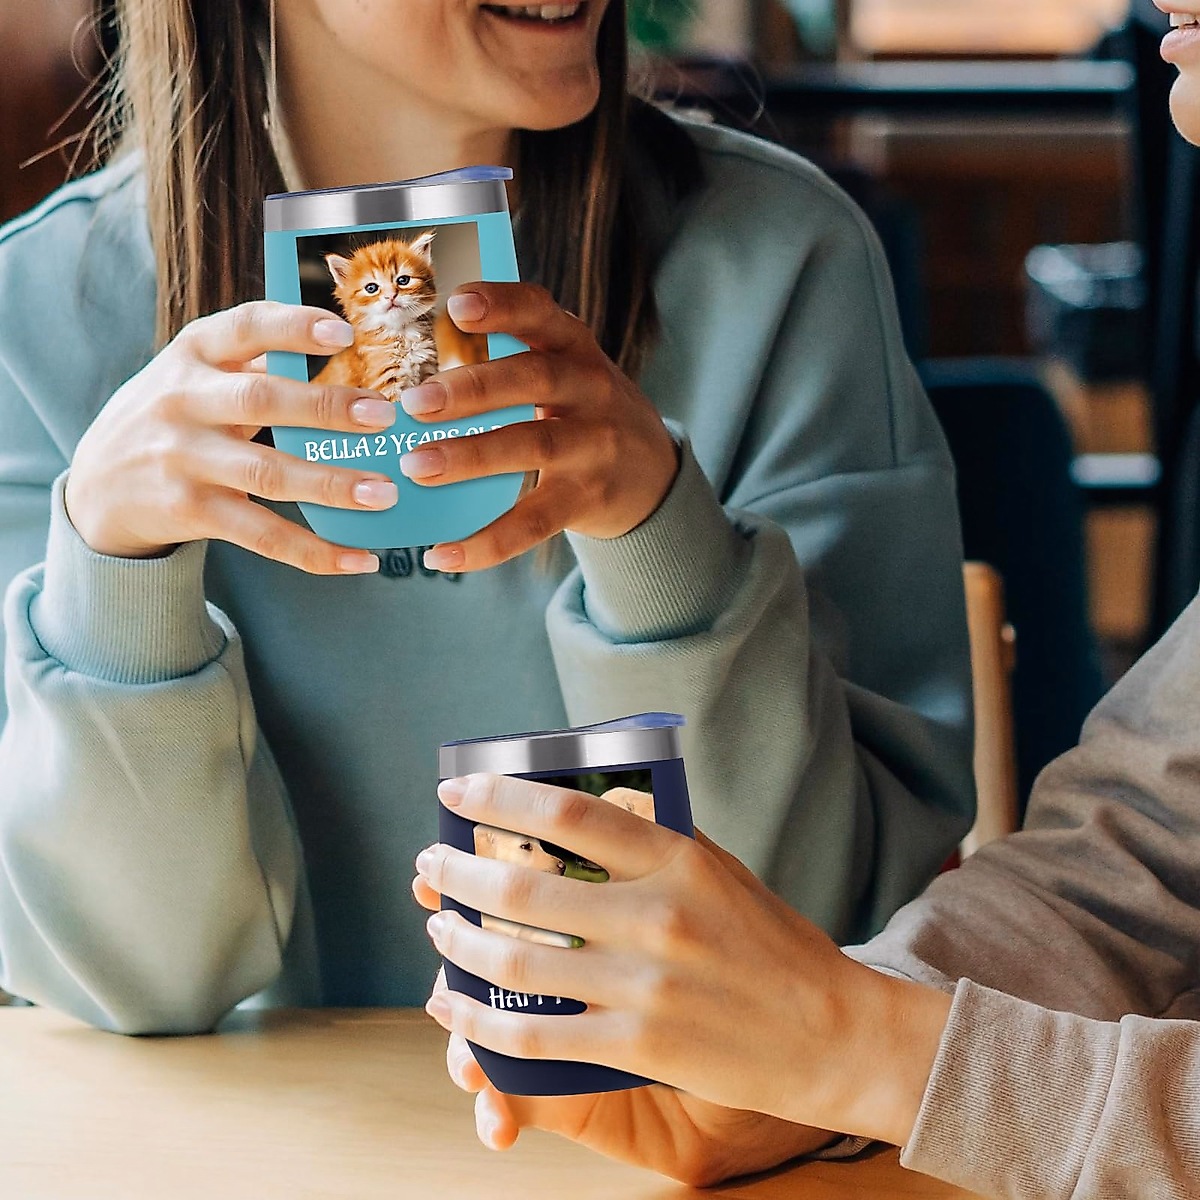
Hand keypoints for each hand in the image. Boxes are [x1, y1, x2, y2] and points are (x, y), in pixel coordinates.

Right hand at [66, 301, 401, 573]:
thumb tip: (340, 339)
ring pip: (267, 473)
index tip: (344, 332)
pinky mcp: (192, 512)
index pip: (244, 328)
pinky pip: (262, 535)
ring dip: (330, 485)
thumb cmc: (175, 415)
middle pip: (260, 400)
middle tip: (383, 417)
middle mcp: (183, 401)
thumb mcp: (196, 371)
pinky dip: (314, 551)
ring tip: (383, 493)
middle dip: (325, 408)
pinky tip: (358, 557)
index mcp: (193, 353)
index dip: (294, 327)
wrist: (99, 486)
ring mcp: (184, 459)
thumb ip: (255, 354)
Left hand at [397, 283, 678, 571]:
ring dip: (470, 456)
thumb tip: (414, 373)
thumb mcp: (568, 370)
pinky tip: (441, 553)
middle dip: (471, 390)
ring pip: (532, 446)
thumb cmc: (584, 413)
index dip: (502, 306)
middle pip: (532, 380)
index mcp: (574, 348)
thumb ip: (513, 359)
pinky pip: (534, 521)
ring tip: (416, 466)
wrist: (653, 473)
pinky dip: (487, 541)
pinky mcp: (587, 498)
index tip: (457, 304)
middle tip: (413, 402)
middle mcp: (591, 389)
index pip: (541, 314)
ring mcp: (593, 445)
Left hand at [413, 775, 951, 1147]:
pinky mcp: (640, 1046)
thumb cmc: (773, 945)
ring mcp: (646, 985)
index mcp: (679, 859)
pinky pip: (537, 1036)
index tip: (457, 790)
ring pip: (518, 963)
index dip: (499, 797)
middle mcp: (658, 915)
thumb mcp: (722, 869)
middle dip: (457, 872)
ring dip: (458, 942)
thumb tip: (588, 804)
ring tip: (435, 926)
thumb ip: (655, 838)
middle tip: (429, 862)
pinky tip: (453, 1005)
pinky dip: (480, 1021)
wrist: (834, 1034)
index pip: (569, 814)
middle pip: (525, 887)